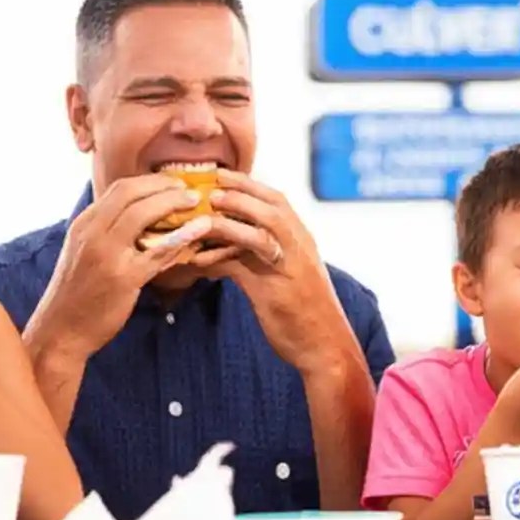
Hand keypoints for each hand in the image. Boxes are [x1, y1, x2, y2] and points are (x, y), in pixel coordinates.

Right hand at [31, 176, 211, 359]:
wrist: (61, 331)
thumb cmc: (77, 294)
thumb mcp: (84, 253)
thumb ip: (106, 232)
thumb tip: (137, 218)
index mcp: (84, 224)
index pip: (119, 188)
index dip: (150, 181)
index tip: (172, 183)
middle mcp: (92, 233)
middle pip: (131, 193)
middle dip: (164, 186)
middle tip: (190, 189)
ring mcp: (107, 254)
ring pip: (143, 214)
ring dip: (174, 203)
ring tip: (197, 202)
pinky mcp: (123, 277)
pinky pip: (158, 251)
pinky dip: (181, 237)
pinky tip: (198, 232)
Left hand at [191, 169, 351, 370]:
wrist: (324, 346)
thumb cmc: (304, 312)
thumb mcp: (285, 276)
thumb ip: (260, 256)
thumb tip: (224, 246)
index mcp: (301, 239)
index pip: (277, 200)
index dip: (248, 185)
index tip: (222, 173)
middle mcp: (298, 247)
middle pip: (271, 206)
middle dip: (240, 190)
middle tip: (210, 180)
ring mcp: (288, 267)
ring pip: (262, 229)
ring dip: (233, 215)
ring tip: (206, 208)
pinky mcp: (273, 290)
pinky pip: (242, 266)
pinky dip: (217, 259)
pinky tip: (196, 260)